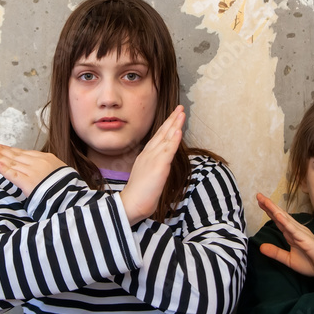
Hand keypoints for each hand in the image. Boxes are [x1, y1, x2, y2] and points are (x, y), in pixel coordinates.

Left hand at [0, 144, 64, 195]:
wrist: (72, 195)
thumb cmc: (69, 185)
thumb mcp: (61, 170)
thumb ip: (50, 168)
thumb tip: (44, 170)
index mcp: (46, 158)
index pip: (25, 153)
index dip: (12, 150)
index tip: (3, 147)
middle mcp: (38, 162)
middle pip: (16, 155)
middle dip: (2, 150)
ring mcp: (32, 172)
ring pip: (12, 163)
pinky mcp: (28, 183)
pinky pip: (13, 175)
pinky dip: (4, 169)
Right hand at [120, 105, 184, 224]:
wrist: (131, 204)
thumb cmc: (139, 195)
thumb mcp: (147, 177)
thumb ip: (154, 168)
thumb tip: (162, 166)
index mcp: (146, 157)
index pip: (158, 138)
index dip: (167, 126)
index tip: (174, 116)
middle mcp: (149, 154)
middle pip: (162, 133)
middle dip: (172, 120)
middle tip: (180, 108)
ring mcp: (153, 159)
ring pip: (166, 138)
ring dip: (175, 124)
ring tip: (181, 113)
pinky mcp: (159, 166)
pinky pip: (168, 150)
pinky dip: (174, 140)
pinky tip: (178, 130)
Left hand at [256, 193, 313, 276]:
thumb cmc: (310, 263)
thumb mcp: (288, 259)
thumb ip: (275, 253)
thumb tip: (261, 247)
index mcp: (291, 234)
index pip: (278, 220)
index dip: (269, 210)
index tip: (260, 202)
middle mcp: (296, 230)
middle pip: (280, 215)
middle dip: (269, 205)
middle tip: (258, 195)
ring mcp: (301, 233)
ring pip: (286, 219)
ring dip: (275, 209)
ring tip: (266, 201)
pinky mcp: (305, 239)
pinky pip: (293, 229)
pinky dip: (285, 222)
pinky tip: (278, 216)